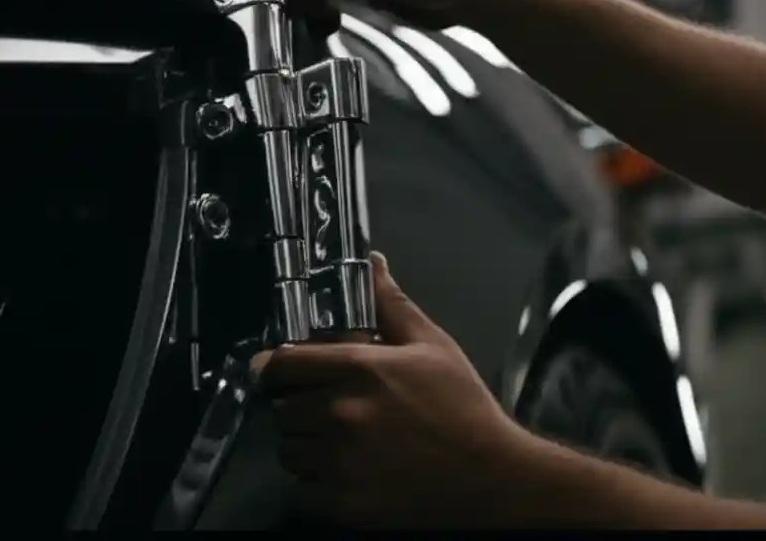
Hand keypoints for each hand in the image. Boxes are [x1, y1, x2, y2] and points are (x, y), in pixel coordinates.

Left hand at [250, 252, 532, 527]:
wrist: (492, 477)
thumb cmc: (462, 406)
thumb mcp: (432, 346)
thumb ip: (392, 305)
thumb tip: (372, 262)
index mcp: (358, 368)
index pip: (282, 364)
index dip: (273, 367)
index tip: (276, 371)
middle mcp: (340, 412)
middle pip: (282, 409)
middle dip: (297, 407)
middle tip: (323, 409)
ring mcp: (339, 461)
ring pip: (289, 450)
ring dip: (303, 445)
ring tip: (333, 442)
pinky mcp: (342, 502)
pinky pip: (301, 489)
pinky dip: (313, 483)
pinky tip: (340, 473)